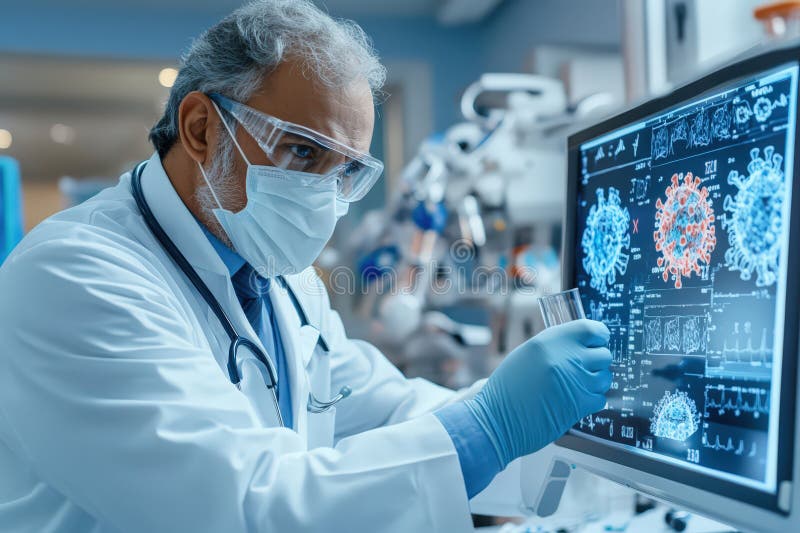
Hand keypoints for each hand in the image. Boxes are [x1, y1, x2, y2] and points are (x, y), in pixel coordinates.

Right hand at [465, 319, 611, 466]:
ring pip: (605, 377)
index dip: (598, 336)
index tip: (595, 342)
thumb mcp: (526, 354)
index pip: (591, 329)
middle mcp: (565, 357)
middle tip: (582, 370)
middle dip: (596, 362)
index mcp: (550, 341)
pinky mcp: (579, 404)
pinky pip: (600, 398)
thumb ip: (554, 347)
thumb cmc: (507, 389)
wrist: (496, 419)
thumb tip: (580, 345)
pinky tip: (572, 401)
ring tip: (574, 387)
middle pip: (604, 354)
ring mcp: (575, 381)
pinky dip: (590, 401)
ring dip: (594, 383)